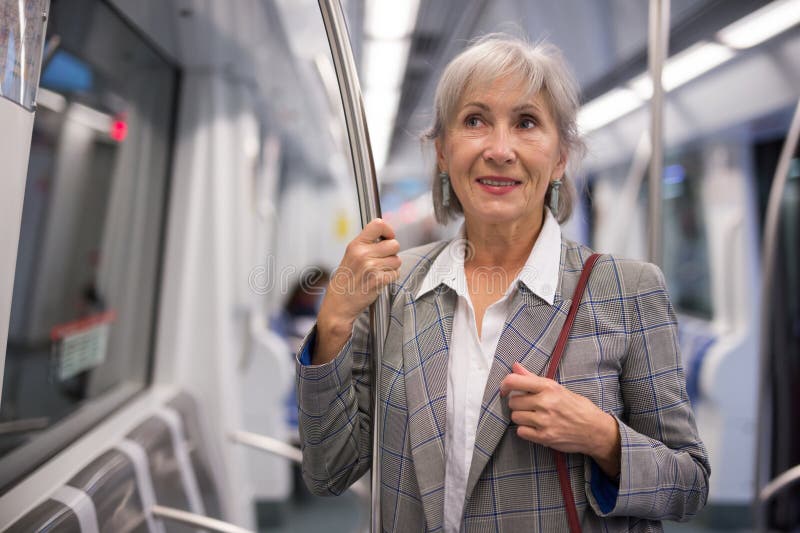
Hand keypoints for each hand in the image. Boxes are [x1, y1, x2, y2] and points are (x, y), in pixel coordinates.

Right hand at [313, 218, 400, 363]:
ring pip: (397, 260)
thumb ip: (366, 246)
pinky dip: (391, 278)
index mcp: (355, 245)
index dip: (388, 230)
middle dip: (392, 253)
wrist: (338, 306)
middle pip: (394, 244)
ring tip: (379, 273)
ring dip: (392, 267)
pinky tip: (379, 282)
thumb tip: (387, 237)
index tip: (388, 237)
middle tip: (383, 261)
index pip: (377, 225)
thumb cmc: (345, 282)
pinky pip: (396, 274)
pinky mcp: (378, 280)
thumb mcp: (350, 257)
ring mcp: (371, 267)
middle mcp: (363, 254)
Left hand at [500, 362, 620, 475]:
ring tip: (534, 417)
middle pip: (513, 401)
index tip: (504, 390)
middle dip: (518, 404)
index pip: (515, 381)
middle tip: (529, 406)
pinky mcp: (544, 437)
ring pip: (515, 417)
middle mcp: (545, 402)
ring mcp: (544, 421)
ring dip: (521, 417)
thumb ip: (533, 378)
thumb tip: (515, 366)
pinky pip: (521, 432)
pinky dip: (525, 430)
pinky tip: (536, 428)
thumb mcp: (557, 388)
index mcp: (548, 387)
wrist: (594, 430)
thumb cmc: (576, 406)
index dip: (504, 385)